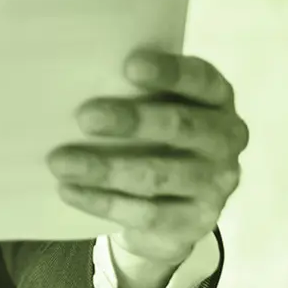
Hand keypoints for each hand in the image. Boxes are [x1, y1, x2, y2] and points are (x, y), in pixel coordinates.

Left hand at [48, 50, 247, 276]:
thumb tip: (70, 81)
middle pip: (181, 126)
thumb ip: (129, 93)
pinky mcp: (197, 221)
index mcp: (216, 99)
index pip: (201, 79)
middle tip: (85, 117)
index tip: (130, 66)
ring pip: (159, 175)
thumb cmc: (151, 137)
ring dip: (106, 168)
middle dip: (132, 120)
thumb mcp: (150, 109)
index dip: (170, 72)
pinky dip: (104, 201)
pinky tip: (69, 191)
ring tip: (61, 162)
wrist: (170, 205)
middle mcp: (226, 138)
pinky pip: (148, 213)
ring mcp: (216, 183)